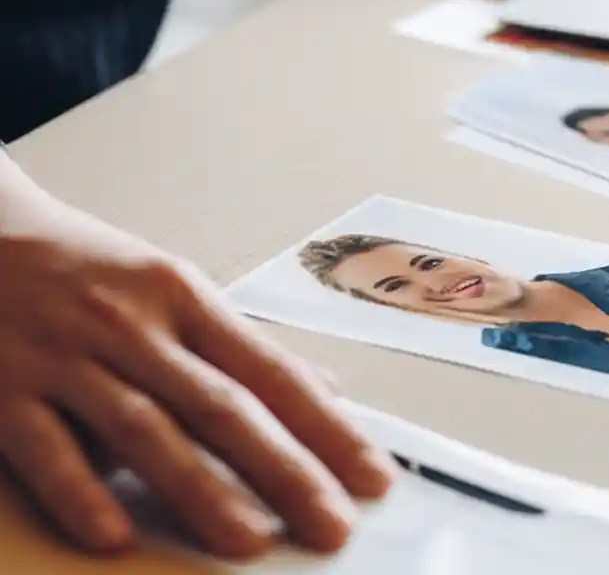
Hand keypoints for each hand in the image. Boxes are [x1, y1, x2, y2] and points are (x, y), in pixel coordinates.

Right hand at [0, 184, 393, 557]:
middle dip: (286, 470)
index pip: (273, 373)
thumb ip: (242, 349)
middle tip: (331, 524)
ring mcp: (65, 358)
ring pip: (145, 430)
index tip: (371, 476)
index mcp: (185, 300)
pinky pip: (44, 447)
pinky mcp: (0, 390)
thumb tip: (329, 391)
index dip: (328, 429)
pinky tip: (114, 533)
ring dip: (200, 488)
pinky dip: (79, 491)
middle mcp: (132, 327)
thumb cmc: (85, 268)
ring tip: (249, 539)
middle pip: (222, 406)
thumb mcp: (172, 291)